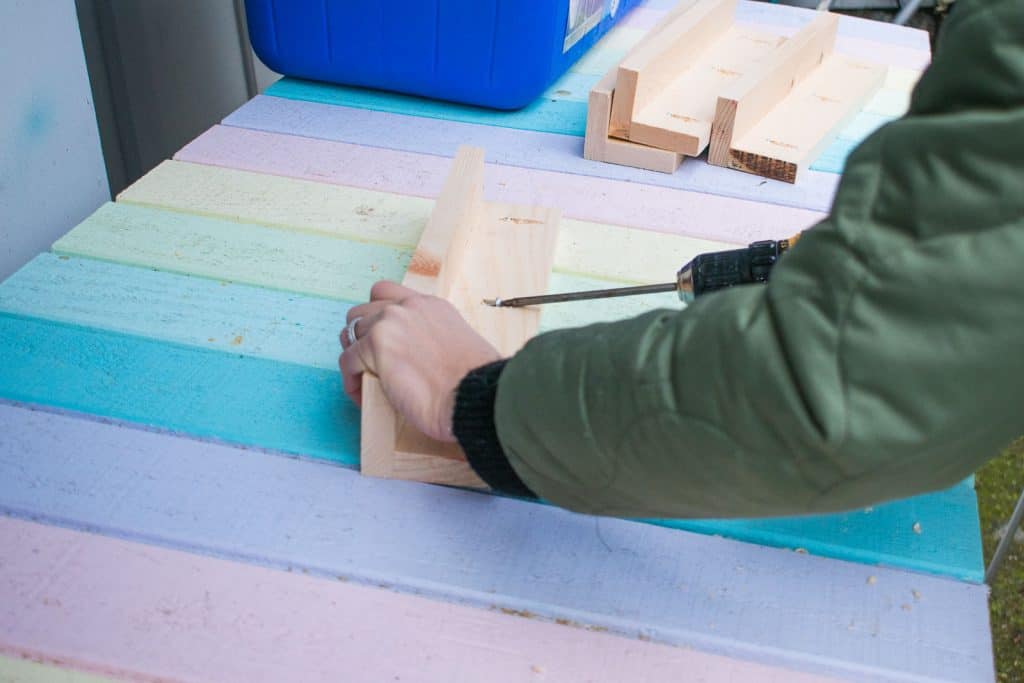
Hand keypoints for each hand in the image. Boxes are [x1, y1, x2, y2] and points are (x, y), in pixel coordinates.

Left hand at [339, 281, 500, 441]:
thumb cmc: (474, 382)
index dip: (377, 315)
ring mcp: (389, 323)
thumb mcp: (458, 343)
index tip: (381, 338)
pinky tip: (363, 396)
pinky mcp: (375, 346)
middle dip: (360, 337)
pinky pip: (346, 361)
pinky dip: (351, 380)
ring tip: (365, 381)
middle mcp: (408, 307)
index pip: (386, 293)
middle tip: (369, 363)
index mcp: (430, 305)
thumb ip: (433, 338)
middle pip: (361, 312)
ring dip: (354, 358)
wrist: (473, 395)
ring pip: (350, 334)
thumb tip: (421, 358)